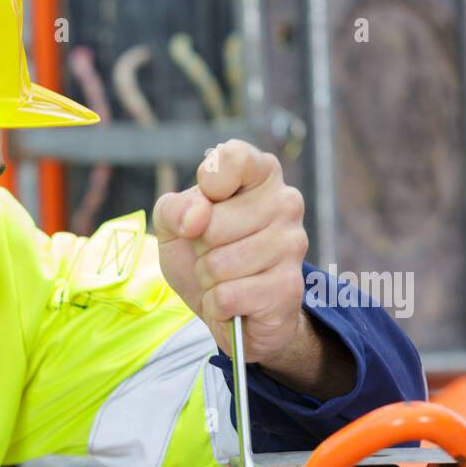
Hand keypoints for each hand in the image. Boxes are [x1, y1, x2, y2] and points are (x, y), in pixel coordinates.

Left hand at [152, 139, 309, 365]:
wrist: (230, 308)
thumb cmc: (203, 255)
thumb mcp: (173, 226)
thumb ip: (173, 209)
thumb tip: (196, 218)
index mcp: (261, 174)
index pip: (232, 158)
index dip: (207, 185)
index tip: (206, 203)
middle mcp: (286, 202)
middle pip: (212, 224)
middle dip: (200, 248)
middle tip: (215, 252)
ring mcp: (293, 244)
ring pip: (218, 265)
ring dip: (208, 280)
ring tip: (225, 277)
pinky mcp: (289, 286)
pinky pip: (227, 297)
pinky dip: (217, 305)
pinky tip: (236, 301)